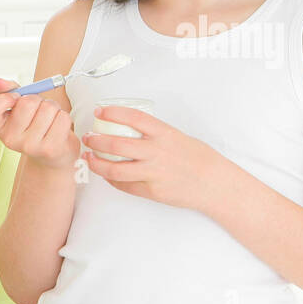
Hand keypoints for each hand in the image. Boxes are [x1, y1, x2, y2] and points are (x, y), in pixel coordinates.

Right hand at [0, 78, 80, 169]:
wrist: (53, 155)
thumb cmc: (35, 124)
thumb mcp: (19, 107)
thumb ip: (9, 91)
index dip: (4, 99)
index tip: (15, 98)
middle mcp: (10, 140)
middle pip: (27, 103)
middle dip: (37, 99)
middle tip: (38, 109)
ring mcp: (30, 146)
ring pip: (48, 108)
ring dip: (53, 108)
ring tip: (49, 119)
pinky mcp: (50, 149)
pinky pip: (62, 118)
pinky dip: (63, 117)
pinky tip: (57, 127)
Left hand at [82, 104, 228, 212]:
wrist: (214, 183)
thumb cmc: (198, 158)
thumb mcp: (177, 137)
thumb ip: (155, 134)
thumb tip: (130, 130)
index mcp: (164, 134)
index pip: (132, 118)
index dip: (112, 113)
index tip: (99, 112)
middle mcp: (156, 152)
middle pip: (116, 144)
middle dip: (96, 140)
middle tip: (88, 138)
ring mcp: (153, 172)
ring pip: (114, 168)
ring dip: (96, 163)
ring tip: (89, 157)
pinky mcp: (151, 190)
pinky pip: (124, 185)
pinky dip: (111, 179)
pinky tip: (106, 174)